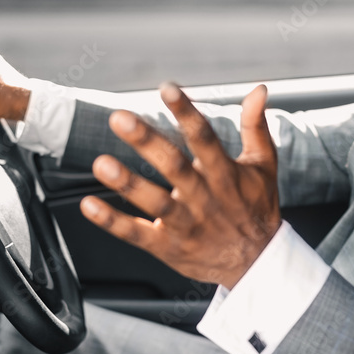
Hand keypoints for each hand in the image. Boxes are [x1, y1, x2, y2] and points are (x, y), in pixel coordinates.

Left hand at [79, 83, 280, 289]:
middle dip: (146, 141)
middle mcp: (204, 198)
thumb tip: (259, 90)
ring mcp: (185, 224)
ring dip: (127, 182)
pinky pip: (137, 234)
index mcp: (225, 174)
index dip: (186, 113)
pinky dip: (112, 221)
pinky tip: (90, 205)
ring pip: (153, 202)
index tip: (168, 89)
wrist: (258, 264)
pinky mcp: (168, 246)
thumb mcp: (263, 165)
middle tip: (121, 118)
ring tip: (101, 163)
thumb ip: (255, 126)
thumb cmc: (257, 208)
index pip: (205, 138)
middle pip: (173, 166)